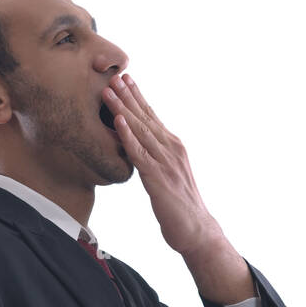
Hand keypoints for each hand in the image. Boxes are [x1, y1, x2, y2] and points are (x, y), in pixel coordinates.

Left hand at [102, 73, 221, 257]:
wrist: (197, 231)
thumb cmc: (180, 207)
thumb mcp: (169, 176)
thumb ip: (156, 160)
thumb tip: (141, 150)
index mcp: (174, 147)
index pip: (153, 117)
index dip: (138, 97)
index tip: (126, 79)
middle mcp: (172, 149)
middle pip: (146, 118)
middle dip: (129, 95)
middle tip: (113, 75)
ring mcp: (166, 163)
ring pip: (141, 131)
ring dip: (123, 109)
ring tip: (109, 91)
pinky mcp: (159, 178)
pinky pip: (140, 153)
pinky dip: (128, 136)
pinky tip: (118, 122)